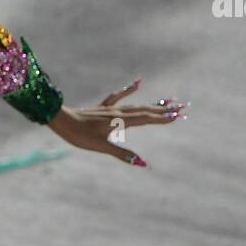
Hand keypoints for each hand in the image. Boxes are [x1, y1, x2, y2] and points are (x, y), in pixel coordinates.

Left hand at [46, 79, 186, 165]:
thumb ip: (122, 155)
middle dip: (165, 110)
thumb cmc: (79, 136)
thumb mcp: (101, 147)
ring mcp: (111, 108)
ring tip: (169, 100)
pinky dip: (130, 90)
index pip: (147, 120)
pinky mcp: (103, 107)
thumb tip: (142, 164)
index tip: (180, 116)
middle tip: (183, 107)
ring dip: (153, 103)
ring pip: (137, 104)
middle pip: (146, 110)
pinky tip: (139, 82)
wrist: (61, 120)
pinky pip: (119, 97)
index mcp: (120, 122)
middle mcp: (119, 113)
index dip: (164, 119)